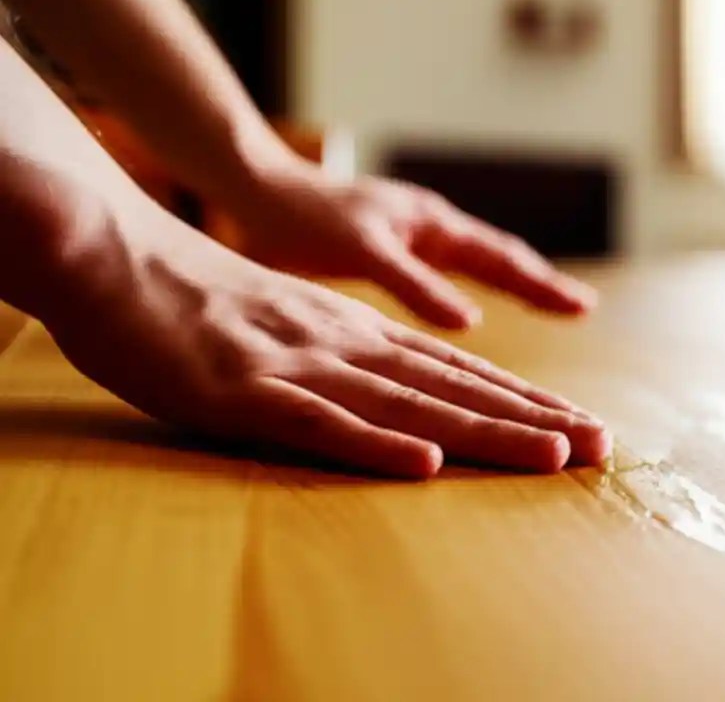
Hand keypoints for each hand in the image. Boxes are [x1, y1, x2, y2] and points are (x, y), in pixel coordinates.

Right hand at [18, 165, 609, 476]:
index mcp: (362, 337)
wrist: (122, 261)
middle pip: (457, 390)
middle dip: (535, 420)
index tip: (582, 429)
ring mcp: (302, 368)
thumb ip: (354, 358)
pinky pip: (320, 423)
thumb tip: (406, 398)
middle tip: (602, 447)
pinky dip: (375, 443)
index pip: (461, 375)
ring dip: (486, 432)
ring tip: (553, 455)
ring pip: (411, 405)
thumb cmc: (207, 305)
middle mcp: (349, 348)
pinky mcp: (246, 393)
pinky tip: (425, 464)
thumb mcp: (299, 325)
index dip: (525, 403)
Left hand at [218, 161, 596, 329]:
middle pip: (502, 258)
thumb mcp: (362, 252)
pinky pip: (448, 271)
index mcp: (432, 224)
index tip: (583, 308)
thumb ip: (416, 285)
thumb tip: (472, 324)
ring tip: (552, 303)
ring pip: (478, 263)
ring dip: (515, 284)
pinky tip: (473, 312)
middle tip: (584, 308)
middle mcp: (431, 226)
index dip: (543, 287)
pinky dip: (473, 289)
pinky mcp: (390, 250)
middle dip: (543, 284)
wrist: (255, 187)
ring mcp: (413, 235)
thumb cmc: (302, 216)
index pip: (504, 260)